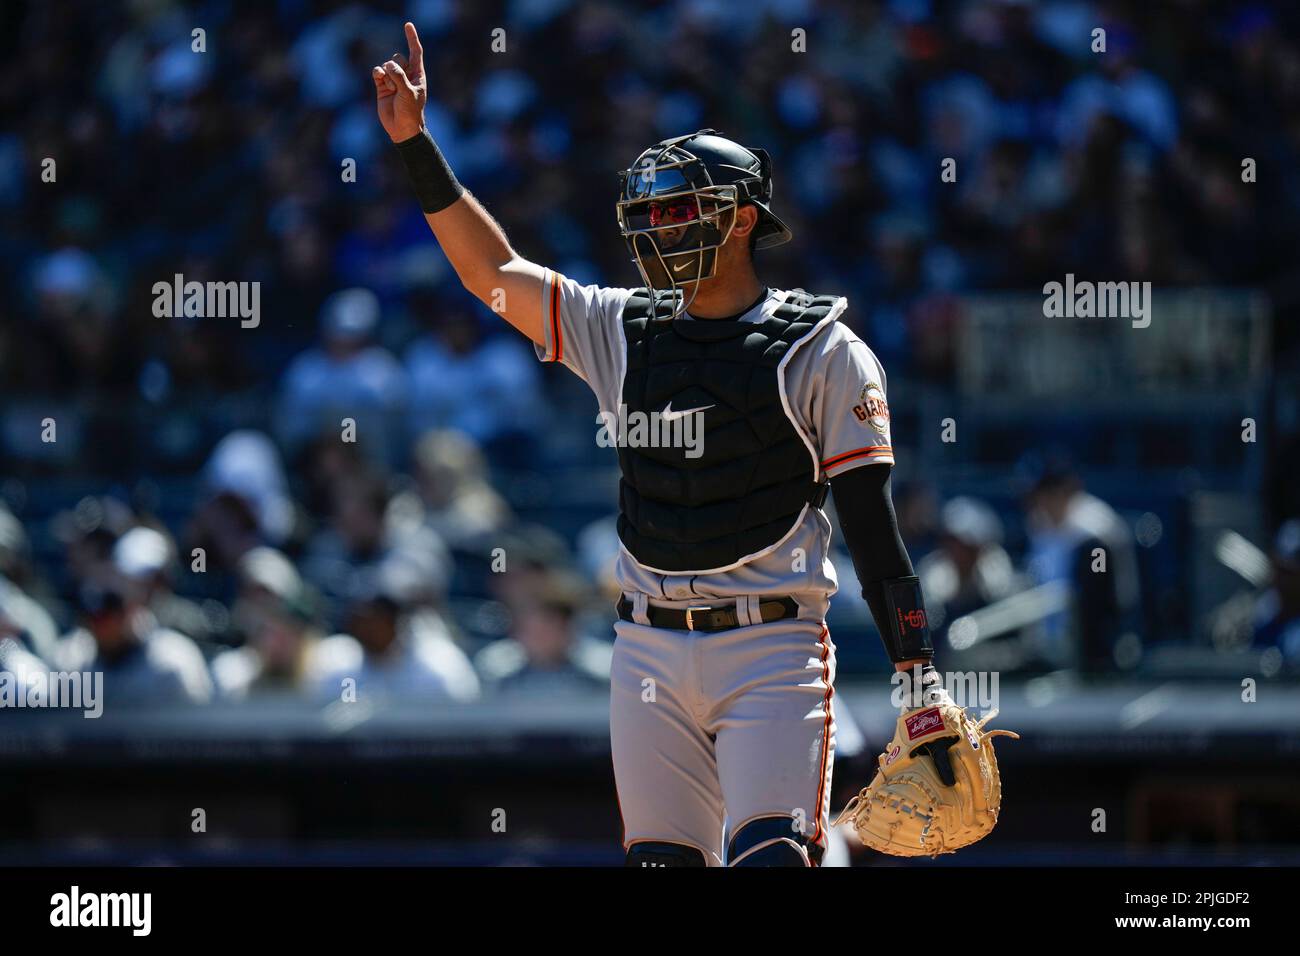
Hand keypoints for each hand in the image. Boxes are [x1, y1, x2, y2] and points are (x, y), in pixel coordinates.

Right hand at [373, 21, 426, 142]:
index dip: (412, 38)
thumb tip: (387, 65)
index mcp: (418, 75)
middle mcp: (405, 75)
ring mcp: (393, 80)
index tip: (408, 24)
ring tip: (393, 90)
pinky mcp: (382, 86)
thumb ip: (399, 77)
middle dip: (396, 67)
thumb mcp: (408, 93)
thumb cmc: (411, 112)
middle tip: (399, 84)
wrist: (402, 129)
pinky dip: (378, 73)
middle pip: (398, 57)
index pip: (415, 52)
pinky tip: (380, 79)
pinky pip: (377, 71)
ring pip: (387, 64)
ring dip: (388, 75)